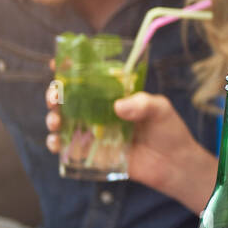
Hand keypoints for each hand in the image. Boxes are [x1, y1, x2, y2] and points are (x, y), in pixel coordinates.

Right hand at [46, 83, 215, 211]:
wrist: (174, 164)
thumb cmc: (169, 131)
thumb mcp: (161, 109)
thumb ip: (143, 103)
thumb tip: (118, 106)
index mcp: (115, 95)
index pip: (89, 78)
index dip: (70, 70)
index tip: (56, 63)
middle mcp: (101, 112)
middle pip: (69, 99)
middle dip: (55, 94)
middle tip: (55, 96)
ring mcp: (95, 132)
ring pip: (64, 122)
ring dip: (52, 118)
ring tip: (56, 120)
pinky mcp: (93, 153)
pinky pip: (69, 148)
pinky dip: (57, 144)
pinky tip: (57, 142)